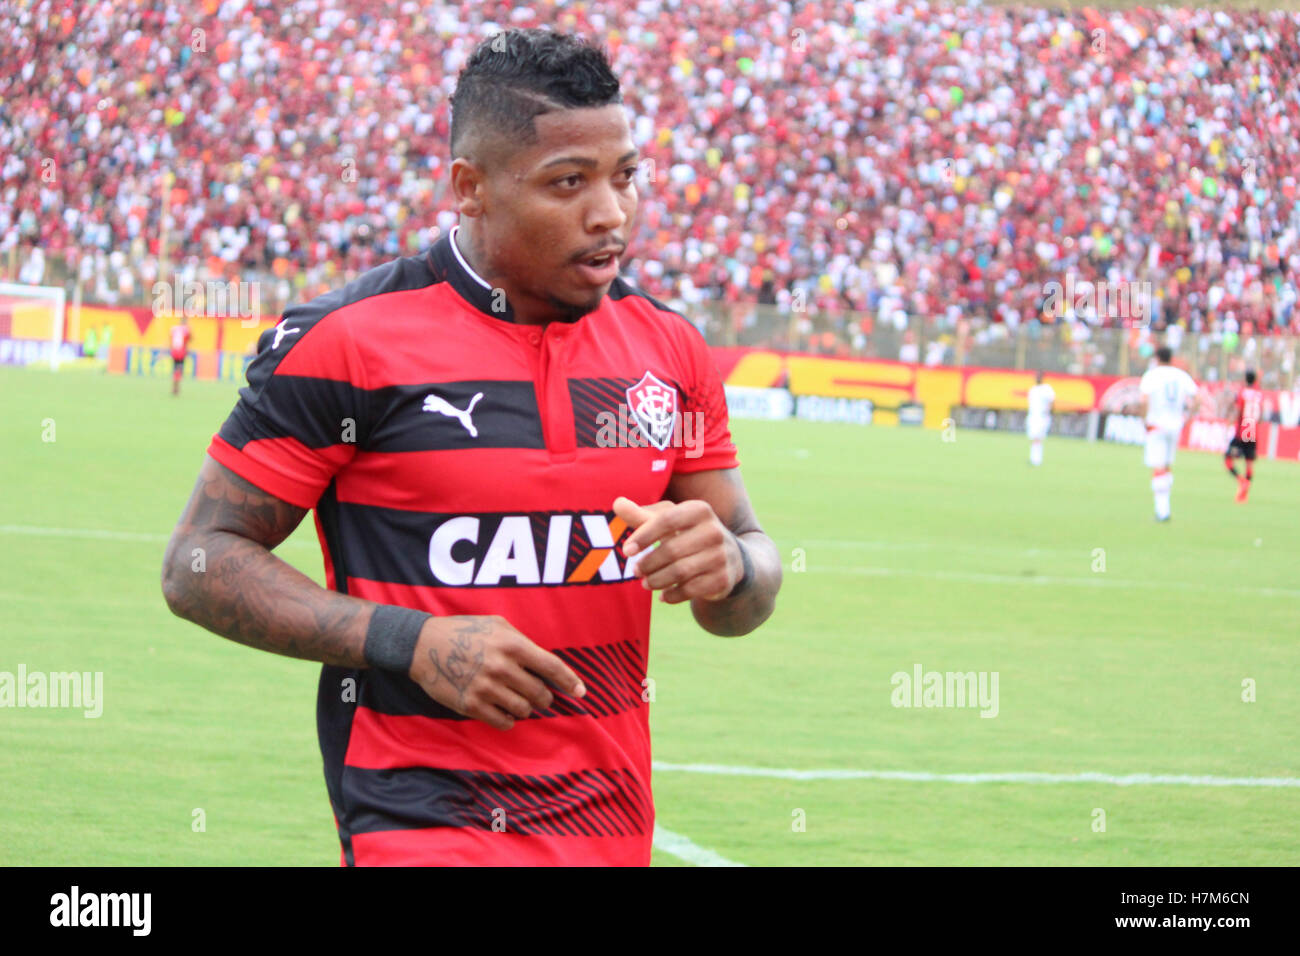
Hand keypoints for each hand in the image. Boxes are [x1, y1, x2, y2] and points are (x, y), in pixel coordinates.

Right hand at [409, 615, 584, 730]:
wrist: (423, 645)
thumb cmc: (464, 631)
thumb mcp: (497, 625)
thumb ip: (522, 642)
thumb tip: (546, 664)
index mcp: (512, 644)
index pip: (552, 667)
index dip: (570, 682)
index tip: (581, 693)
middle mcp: (502, 667)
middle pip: (541, 694)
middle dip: (544, 697)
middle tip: (538, 694)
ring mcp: (487, 688)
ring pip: (524, 710)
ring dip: (526, 708)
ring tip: (518, 700)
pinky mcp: (472, 705)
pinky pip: (504, 722)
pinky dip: (510, 720)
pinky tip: (504, 710)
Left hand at [613, 496, 743, 603]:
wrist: (730, 558)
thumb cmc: (688, 534)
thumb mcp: (669, 521)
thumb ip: (642, 515)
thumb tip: (617, 504)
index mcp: (699, 510)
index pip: (666, 520)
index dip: (644, 536)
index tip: (626, 550)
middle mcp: (714, 531)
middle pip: (671, 550)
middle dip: (648, 563)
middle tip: (635, 571)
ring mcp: (721, 556)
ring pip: (680, 572)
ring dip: (656, 580)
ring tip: (646, 583)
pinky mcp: (722, 580)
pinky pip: (690, 590)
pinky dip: (672, 595)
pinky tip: (663, 596)